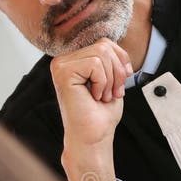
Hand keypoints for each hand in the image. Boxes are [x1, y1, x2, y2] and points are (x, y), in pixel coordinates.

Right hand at [49, 39, 132, 180]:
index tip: (119, 85)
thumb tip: (115, 43)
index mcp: (73, 60)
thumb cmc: (101, 114)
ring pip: (102, 53)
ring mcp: (60, 65)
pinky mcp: (63, 73)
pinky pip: (96, 64)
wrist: (94, 138)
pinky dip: (102, 83)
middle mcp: (63, 60)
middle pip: (104, 45)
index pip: (105, 42)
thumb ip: (111, 58)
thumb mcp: (112, 79)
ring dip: (110, 79)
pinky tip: (93, 97)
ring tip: (100, 97)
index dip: (120, 61)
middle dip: (117, 71)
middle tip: (110, 94)